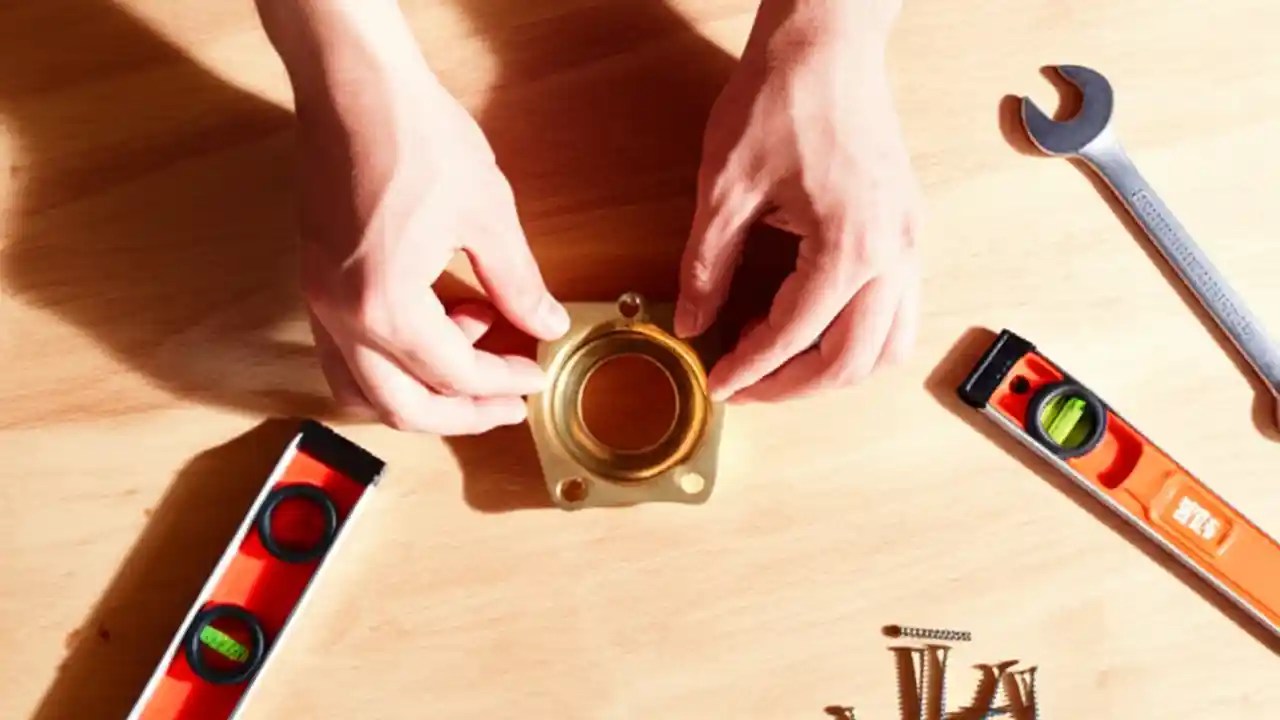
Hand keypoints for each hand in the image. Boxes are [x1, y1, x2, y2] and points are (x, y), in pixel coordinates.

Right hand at [265, 1, 567, 433]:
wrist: (353, 83)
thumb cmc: (413, 135)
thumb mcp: (486, 214)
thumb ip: (517, 282)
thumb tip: (545, 323)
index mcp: (385, 307)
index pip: (453, 376)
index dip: (503, 383)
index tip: (535, 377)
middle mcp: (341, 315)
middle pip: (400, 407)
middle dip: (461, 415)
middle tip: (507, 405)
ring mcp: (318, 299)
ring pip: (360, 389)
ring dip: (417, 394)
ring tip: (470, 364)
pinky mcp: (315, 278)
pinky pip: (345, 351)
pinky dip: (389, 361)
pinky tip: (433, 325)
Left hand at [675, 1, 921, 402]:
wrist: (828, 42)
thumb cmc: (782, 98)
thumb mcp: (725, 188)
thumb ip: (707, 266)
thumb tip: (693, 322)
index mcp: (849, 247)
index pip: (795, 337)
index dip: (750, 370)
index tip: (719, 384)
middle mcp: (894, 254)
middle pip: (852, 361)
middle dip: (793, 387)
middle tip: (746, 388)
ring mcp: (910, 243)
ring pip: (889, 345)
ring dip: (836, 369)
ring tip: (782, 365)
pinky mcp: (909, 230)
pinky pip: (899, 310)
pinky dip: (860, 336)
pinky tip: (815, 326)